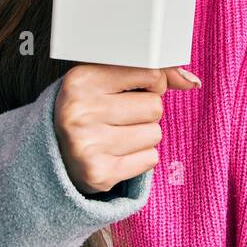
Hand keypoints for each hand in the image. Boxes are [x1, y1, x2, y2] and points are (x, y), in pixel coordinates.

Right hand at [53, 64, 200, 195]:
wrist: (54, 155)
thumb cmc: (89, 111)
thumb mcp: (107, 82)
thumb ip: (150, 75)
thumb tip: (192, 82)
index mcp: (81, 79)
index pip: (150, 73)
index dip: (152, 83)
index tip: (135, 89)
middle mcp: (80, 111)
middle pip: (155, 106)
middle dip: (145, 113)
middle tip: (120, 117)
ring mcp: (88, 144)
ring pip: (155, 134)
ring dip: (143, 136)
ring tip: (117, 135)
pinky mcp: (99, 173)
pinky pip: (150, 159)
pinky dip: (140, 158)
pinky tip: (117, 154)